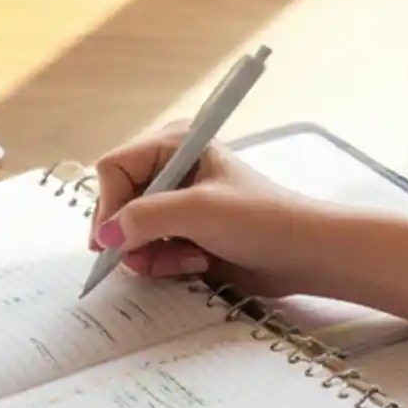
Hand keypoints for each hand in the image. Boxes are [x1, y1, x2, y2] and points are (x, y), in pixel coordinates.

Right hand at [91, 121, 321, 294]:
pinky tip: (195, 263)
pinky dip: (164, 262)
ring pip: (130, 232)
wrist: (303, 254)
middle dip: (132, 235)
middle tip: (146, 257)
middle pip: (117, 202)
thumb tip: (105, 235)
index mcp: (174, 144)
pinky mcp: (182, 232)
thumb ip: (146, 217)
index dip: (110, 204)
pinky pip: (148, 249)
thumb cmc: (261, 219)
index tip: (116, 238)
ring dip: (151, 253)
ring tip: (187, 259)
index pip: (115, 168)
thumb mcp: (200, 211)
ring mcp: (175, 203)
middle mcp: (170, 169)